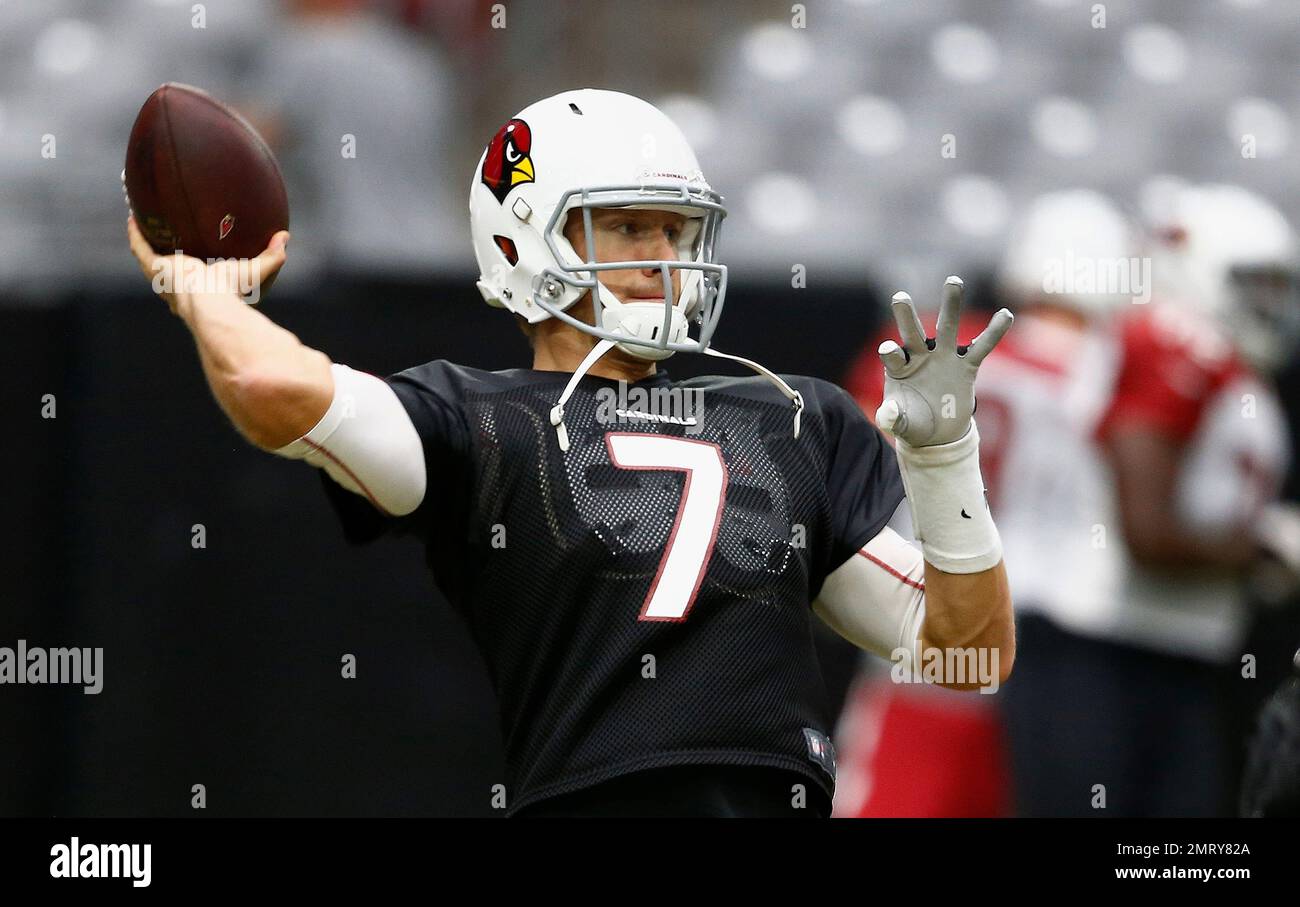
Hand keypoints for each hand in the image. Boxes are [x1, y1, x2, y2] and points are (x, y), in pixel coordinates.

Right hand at [127, 214, 288, 316]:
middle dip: (166, 261)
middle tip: (166, 241)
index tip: (195, 263)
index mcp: (201, 292)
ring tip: (143, 226)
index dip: (194, 274)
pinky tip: (133, 219)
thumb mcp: (256, 271)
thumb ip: (273, 256)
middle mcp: (179, 289)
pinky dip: (136, 235)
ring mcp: (165, 279)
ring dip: (146, 243)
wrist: (211, 303)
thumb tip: (285, 237)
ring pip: (150, 260)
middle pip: (169, 273)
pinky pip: (141, 249)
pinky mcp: (156, 269)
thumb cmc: (234, 293)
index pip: (196, 284)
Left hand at [875, 276, 1012, 446]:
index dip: (890, 351)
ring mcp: (944, 358)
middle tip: (898, 297)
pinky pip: (981, 348)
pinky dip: (993, 333)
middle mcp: (920, 357)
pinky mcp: (966, 367)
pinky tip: (1005, 315)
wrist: (937, 433)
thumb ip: (893, 419)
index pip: (893, 355)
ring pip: (947, 328)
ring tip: (954, 281)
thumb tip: (887, 413)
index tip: (888, 348)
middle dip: (906, 315)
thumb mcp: (902, 424)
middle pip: (912, 332)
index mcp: (899, 369)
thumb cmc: (914, 423)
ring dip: (950, 306)